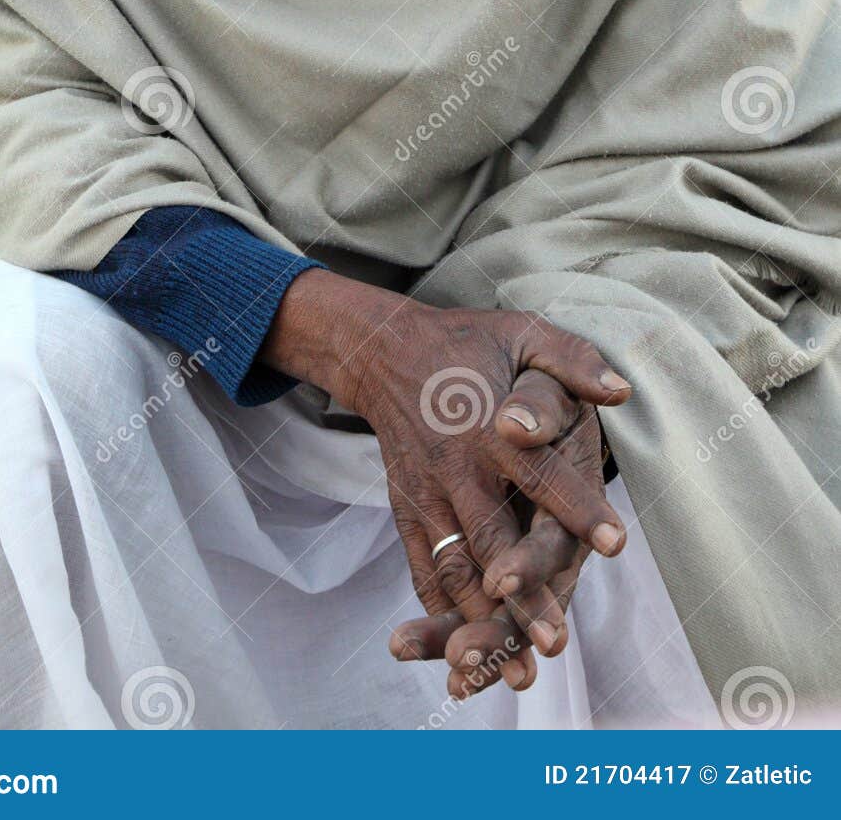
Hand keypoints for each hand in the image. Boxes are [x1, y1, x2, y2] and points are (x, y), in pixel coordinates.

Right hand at [260, 273, 630, 665]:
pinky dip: (441, 616)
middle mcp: (456, 467)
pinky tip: (465, 658)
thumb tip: (620, 390)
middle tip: (556, 643)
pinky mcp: (407, 511)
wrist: (383, 351)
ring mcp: (426, 494)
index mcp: (490, 425)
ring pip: (456, 567)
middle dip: (524, 594)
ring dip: (483, 622)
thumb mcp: (522, 331)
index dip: (579, 506)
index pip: (542, 473)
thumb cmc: (466, 344)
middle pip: (494, 538)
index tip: (617, 544)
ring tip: (517, 670)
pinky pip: (423, 570)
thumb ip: (571, 360)